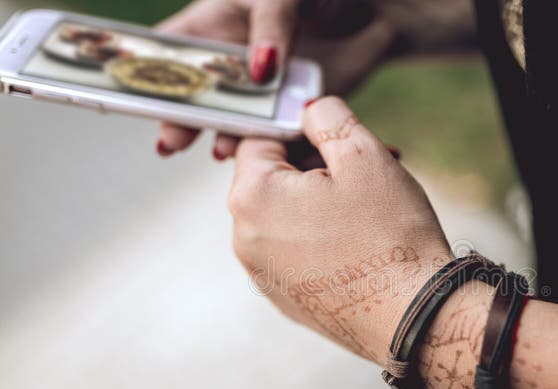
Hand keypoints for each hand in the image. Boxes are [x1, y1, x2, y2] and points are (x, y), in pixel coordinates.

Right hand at [154, 0, 394, 160]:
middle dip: (182, 118)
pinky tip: (258, 150)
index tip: (134, 95)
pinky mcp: (288, 113)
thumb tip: (259, 70)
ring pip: (231, 120)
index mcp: (214, 26)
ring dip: (222, 137)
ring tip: (220, 151)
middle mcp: (230, 64)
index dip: (147, 72)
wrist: (370, 16)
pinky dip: (264, 145)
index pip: (170, 51)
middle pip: (196, 96)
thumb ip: (273, 25)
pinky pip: (270, 135)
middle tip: (171, 141)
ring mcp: (258, 93)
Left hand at [230, 97, 451, 360]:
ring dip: (326, 201)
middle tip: (373, 165)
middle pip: (274, 179)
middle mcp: (245, 240)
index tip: (340, 138)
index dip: (304, 130)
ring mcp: (265, 276)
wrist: (415, 318)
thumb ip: (328, 117)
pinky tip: (364, 240)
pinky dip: (324, 238)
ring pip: (289, 216)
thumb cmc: (390, 235)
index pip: (261, 138)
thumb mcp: (364, 156)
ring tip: (376, 204)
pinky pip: (298, 252)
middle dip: (320, 166)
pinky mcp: (288, 301)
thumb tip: (310, 109)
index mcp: (252, 197)